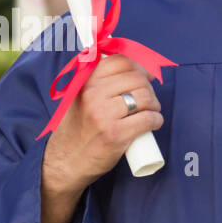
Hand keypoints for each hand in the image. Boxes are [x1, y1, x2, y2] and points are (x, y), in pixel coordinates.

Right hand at [41, 53, 163, 195]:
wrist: (65, 160)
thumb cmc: (77, 129)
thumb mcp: (78, 97)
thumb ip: (95, 81)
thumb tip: (130, 68)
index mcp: (85, 82)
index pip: (120, 61)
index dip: (139, 67)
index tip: (146, 76)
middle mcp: (93, 94)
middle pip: (136, 79)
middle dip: (149, 88)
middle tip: (148, 100)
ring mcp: (104, 114)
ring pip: (144, 97)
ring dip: (154, 104)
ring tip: (151, 111)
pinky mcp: (115, 134)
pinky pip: (147, 119)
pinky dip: (156, 120)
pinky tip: (154, 123)